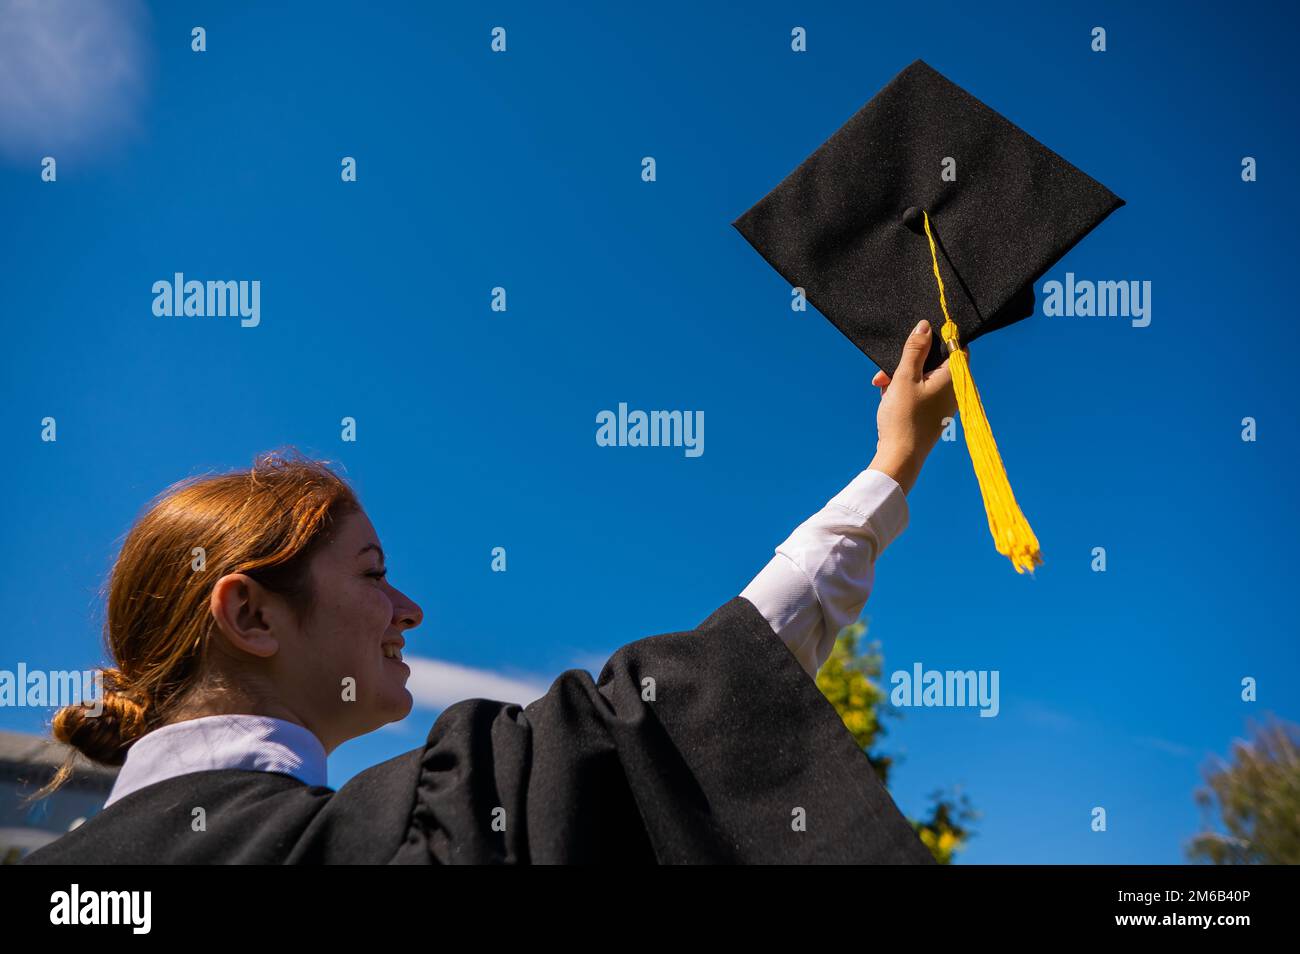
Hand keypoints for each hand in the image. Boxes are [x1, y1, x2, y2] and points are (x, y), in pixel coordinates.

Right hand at [867, 319, 957, 494]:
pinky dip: (904, 389)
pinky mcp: (932, 412)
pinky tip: (887, 395)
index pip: (956, 346)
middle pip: (935, 361)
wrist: (899, 457)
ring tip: (882, 383)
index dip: (938, 338)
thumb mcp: (905, 377)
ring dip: (902, 375)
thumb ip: (915, 349)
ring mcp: (944, 402)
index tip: (916, 338)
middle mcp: (954, 389)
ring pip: (924, 376)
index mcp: (954, 378)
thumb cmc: (904, 418)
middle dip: (909, 360)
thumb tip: (925, 325)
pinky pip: (920, 391)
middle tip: (888, 367)